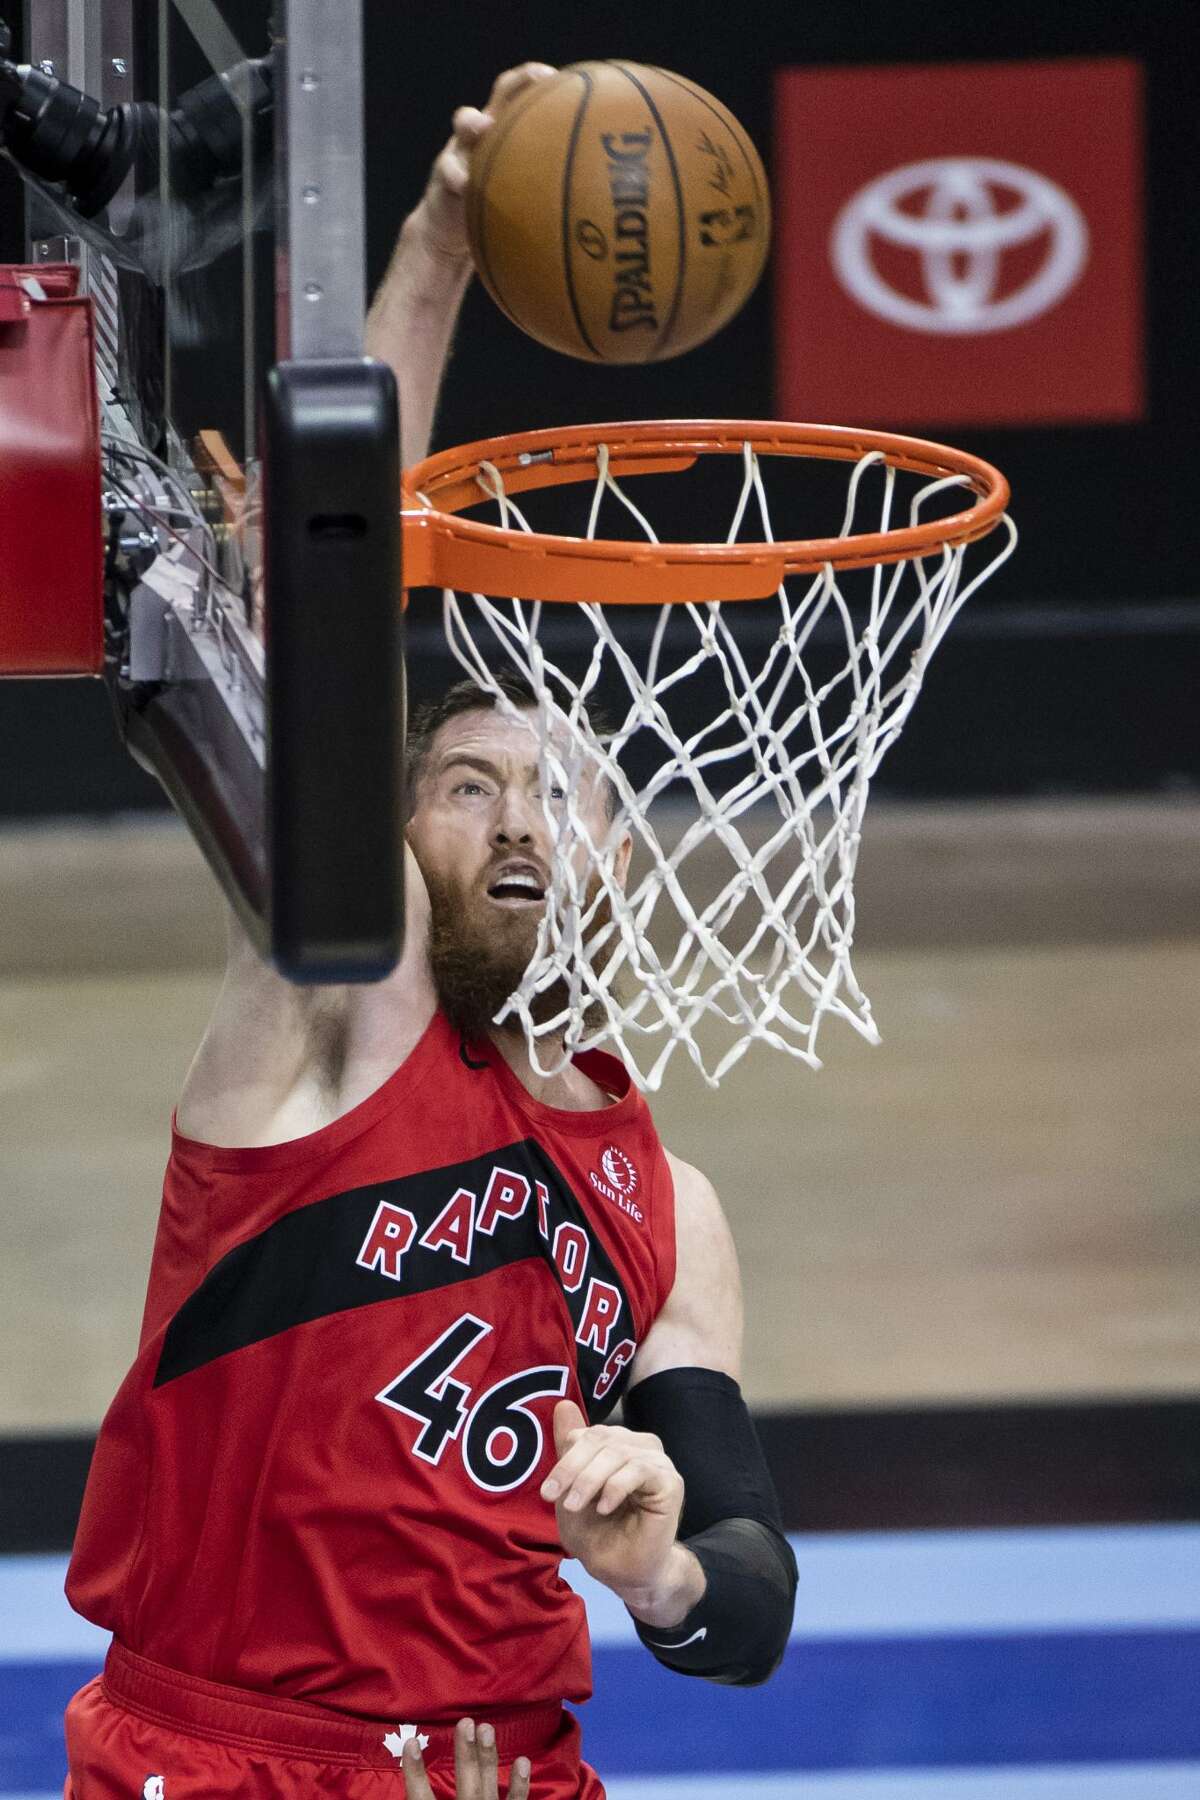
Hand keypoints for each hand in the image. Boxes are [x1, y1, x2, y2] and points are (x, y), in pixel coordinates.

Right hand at [401, 1718, 530, 1799]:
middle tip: (466, 1722)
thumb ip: (422, 1799)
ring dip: (488, 1758)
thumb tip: (410, 1771)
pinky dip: (520, 1785)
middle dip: (466, 1754)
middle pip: (466, 1786)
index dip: (415, 1773)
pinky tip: (523, 1761)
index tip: (410, 1741)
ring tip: (487, 1728)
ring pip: (489, 1788)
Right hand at [414, 62, 556, 262]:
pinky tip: (466, 185)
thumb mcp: (522, 196)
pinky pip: (448, 172)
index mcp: (506, 131)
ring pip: (465, 123)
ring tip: (484, 127)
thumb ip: (546, 185)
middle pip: (500, 96)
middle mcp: (485, 133)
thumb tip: (593, 198)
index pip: (523, 95)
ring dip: (473, 122)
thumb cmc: (496, 212)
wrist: (451, 230)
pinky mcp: (442, 178)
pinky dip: (457, 176)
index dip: (537, 80)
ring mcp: (460, 151)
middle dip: (517, 84)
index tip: (558, 77)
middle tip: (539, 79)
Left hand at [541, 1400, 697, 1619]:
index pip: (589, 1434)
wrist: (626, 1574)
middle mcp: (641, 1447)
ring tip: (574, 1507)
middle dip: (573, 1468)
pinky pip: (639, 1470)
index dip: (566, 1459)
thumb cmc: (600, 1535)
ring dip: (589, 1480)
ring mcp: (658, 1463)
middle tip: (556, 1498)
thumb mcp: (573, 1490)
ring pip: (617, 1452)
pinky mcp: (670, 1482)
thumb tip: (563, 1404)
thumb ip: (570, 1449)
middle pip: (601, 1438)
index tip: (547, 1492)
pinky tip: (604, 1508)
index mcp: (619, 1445)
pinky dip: (615, 1487)